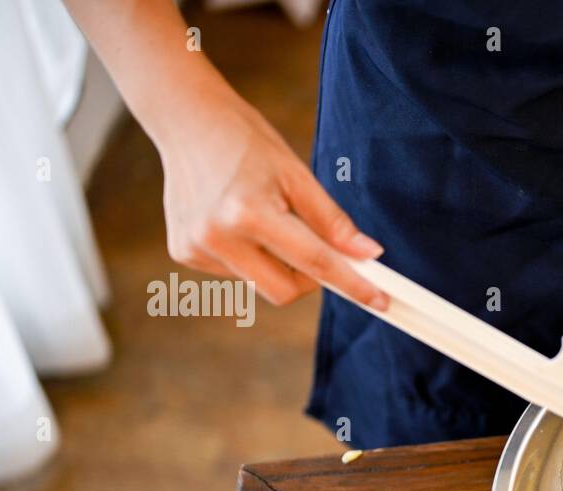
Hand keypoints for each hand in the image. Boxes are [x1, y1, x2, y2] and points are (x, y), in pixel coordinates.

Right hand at [153, 89, 389, 309]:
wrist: (185, 118)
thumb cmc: (245, 141)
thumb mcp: (296, 174)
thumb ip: (332, 221)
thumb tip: (369, 254)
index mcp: (248, 212)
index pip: (314, 262)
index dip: (352, 284)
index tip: (380, 300)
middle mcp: (217, 236)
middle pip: (286, 291)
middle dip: (309, 277)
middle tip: (313, 243)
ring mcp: (195, 248)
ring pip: (261, 285)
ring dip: (277, 264)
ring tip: (261, 216)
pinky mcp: (182, 252)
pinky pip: (236, 274)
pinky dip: (249, 257)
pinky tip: (234, 221)